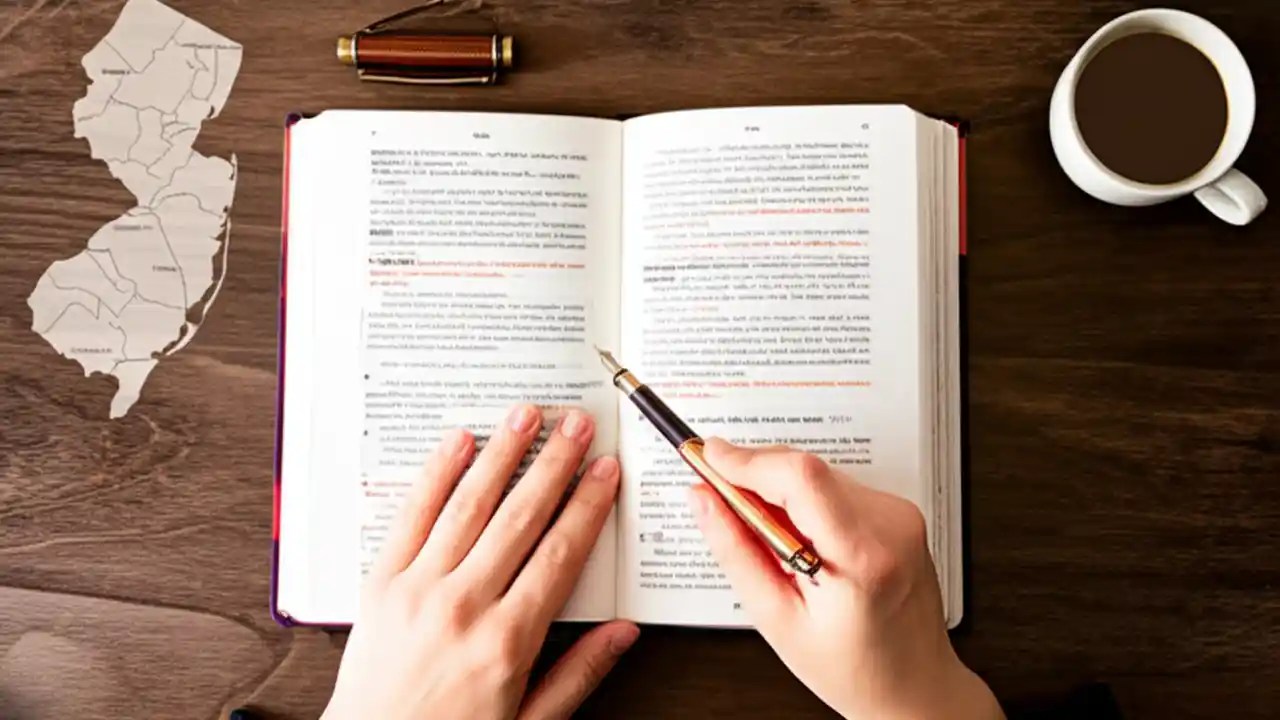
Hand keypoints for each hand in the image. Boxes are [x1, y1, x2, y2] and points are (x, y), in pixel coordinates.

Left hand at [324, 405, 637, 719]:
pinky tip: (457, 442)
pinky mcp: (380, 584)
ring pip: (469, 505)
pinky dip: (435, 474)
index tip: (605, 471)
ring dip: (502, 454)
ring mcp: (417, 590)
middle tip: (577, 423)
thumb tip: (623, 632)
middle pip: (520, 517)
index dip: (587, 506)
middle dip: (554, 464)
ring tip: (526, 414)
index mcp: (506, 641)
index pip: (559, 554)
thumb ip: (578, 674)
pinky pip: (411, 516)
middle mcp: (462, 606)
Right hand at [689, 439, 1002, 719]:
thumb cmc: (854, 668)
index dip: (747, 460)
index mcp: (862, 556)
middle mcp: (890, 525)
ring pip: (819, 474)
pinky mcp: (899, 512)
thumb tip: (703, 500)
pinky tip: (798, 540)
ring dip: (780, 491)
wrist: (915, 685)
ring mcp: (900, 515)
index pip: (800, 477)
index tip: (708, 456)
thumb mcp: (778, 619)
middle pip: (806, 468)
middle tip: (719, 498)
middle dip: (755, 475)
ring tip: (768, 542)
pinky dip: (805, 501)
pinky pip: (837, 487)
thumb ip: (735, 551)